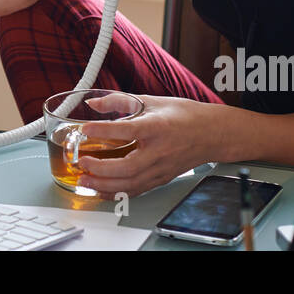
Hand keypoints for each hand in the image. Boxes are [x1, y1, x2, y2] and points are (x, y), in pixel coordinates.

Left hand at [74, 94, 220, 199]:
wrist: (211, 134)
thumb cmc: (184, 116)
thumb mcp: (151, 101)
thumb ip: (120, 101)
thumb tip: (94, 104)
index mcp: (158, 127)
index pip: (129, 129)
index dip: (105, 130)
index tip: (85, 128)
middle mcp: (160, 151)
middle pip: (128, 167)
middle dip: (101, 168)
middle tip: (82, 161)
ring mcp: (161, 168)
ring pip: (131, 184)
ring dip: (105, 185)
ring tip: (85, 179)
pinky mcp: (161, 179)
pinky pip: (137, 190)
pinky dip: (116, 193)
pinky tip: (101, 189)